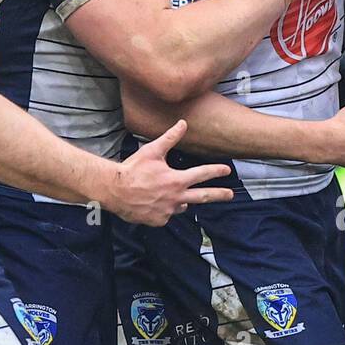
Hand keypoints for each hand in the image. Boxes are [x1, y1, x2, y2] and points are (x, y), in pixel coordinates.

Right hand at [106, 120, 233, 225]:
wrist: (114, 190)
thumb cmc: (133, 169)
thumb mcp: (152, 151)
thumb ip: (170, 138)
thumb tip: (183, 123)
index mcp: (176, 180)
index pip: (202, 174)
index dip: (216, 171)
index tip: (227, 170)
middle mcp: (175, 197)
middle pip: (203, 196)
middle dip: (219, 195)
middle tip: (230, 195)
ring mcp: (167, 211)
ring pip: (182, 206)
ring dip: (182, 200)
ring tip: (173, 195)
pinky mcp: (158, 220)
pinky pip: (167, 214)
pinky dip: (165, 208)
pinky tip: (154, 201)